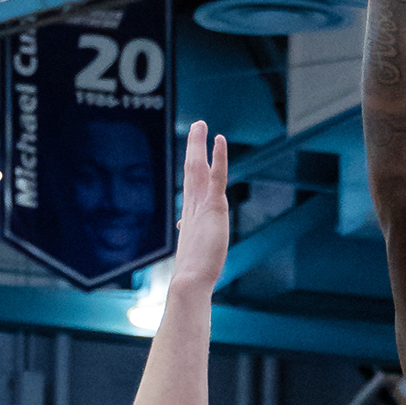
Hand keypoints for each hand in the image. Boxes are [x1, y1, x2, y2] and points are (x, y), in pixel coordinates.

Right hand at [172, 121, 228, 289]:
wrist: (191, 279)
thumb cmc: (194, 270)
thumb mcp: (195, 246)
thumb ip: (194, 232)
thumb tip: (187, 226)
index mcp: (191, 214)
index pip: (191, 183)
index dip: (193, 165)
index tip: (194, 152)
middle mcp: (193, 204)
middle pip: (191, 169)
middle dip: (194, 147)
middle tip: (196, 127)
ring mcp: (202, 204)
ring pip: (199, 167)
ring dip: (200, 145)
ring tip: (201, 125)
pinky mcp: (214, 205)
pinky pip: (216, 176)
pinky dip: (218, 157)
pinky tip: (219, 140)